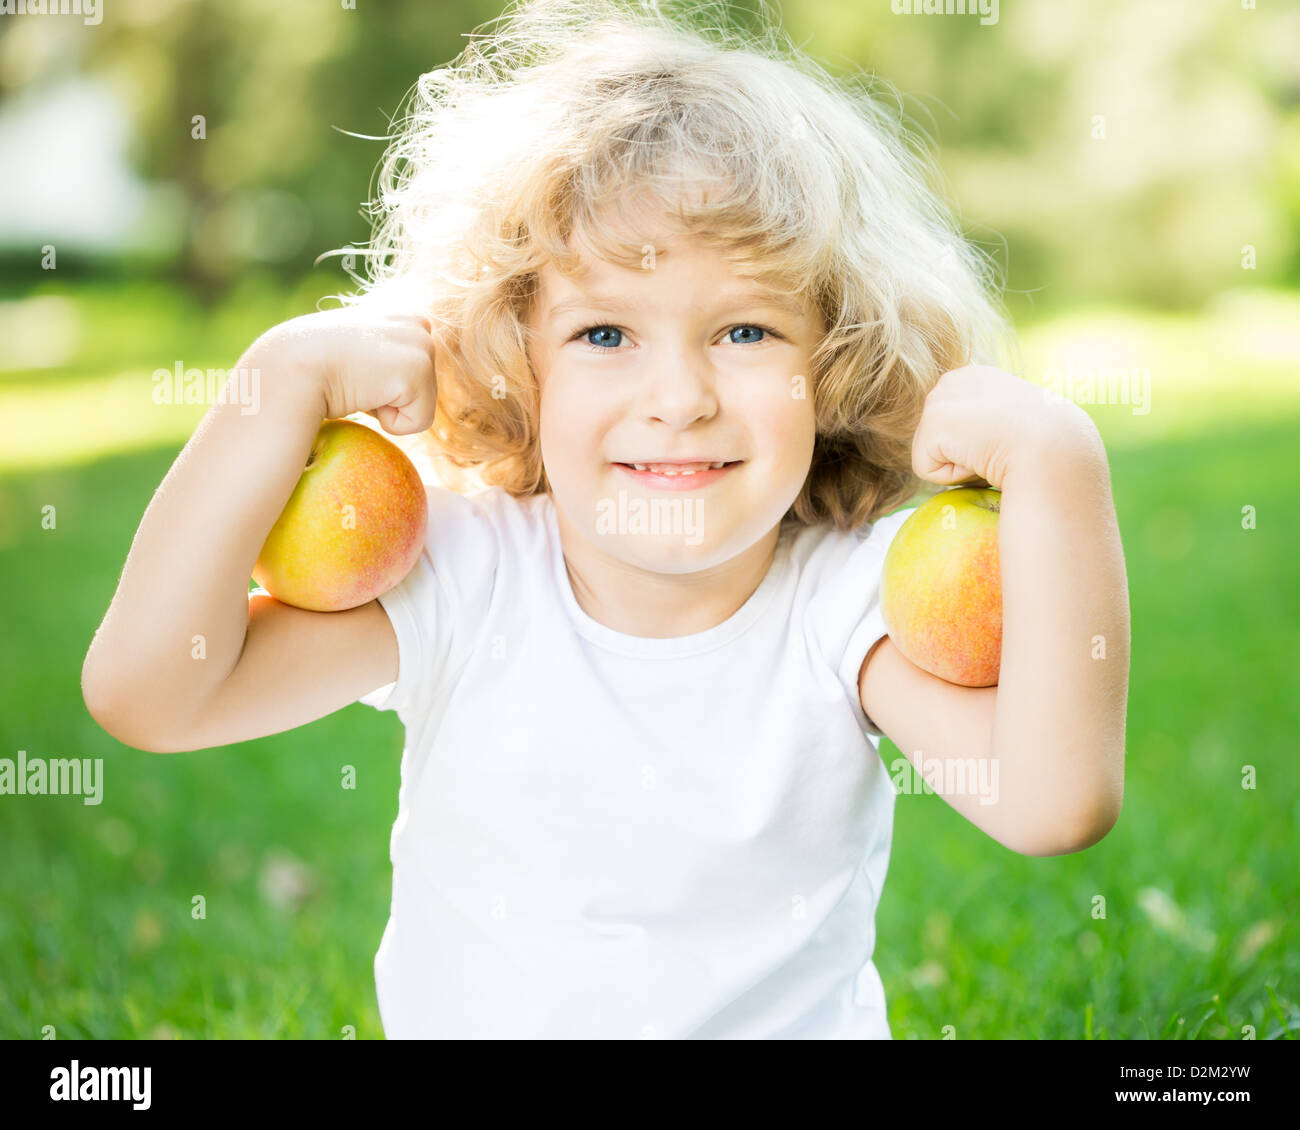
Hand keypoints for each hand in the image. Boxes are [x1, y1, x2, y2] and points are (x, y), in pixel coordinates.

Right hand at [248, 308, 442, 434]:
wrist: (293, 370)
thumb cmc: (315, 368)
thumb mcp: (357, 353)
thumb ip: (382, 358)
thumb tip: (393, 381)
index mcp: (404, 317)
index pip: (414, 375)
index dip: (384, 385)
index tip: (355, 372)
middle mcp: (418, 325)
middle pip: (423, 392)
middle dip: (389, 398)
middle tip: (355, 380)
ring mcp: (421, 344)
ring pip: (423, 407)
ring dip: (388, 409)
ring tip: (358, 384)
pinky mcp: (418, 370)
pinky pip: (419, 422)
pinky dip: (391, 422)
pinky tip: (364, 395)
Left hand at [910, 365, 1097, 489]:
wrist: (1055, 449)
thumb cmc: (1050, 445)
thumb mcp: (1021, 425)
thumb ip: (993, 428)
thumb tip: (980, 446)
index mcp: (976, 378)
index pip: (954, 429)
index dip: (978, 446)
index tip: (1007, 441)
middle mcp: (953, 380)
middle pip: (937, 442)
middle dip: (965, 455)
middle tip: (999, 449)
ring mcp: (940, 398)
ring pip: (931, 457)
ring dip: (961, 467)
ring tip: (993, 452)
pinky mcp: (933, 422)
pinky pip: (927, 470)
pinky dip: (954, 476)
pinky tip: (981, 459)